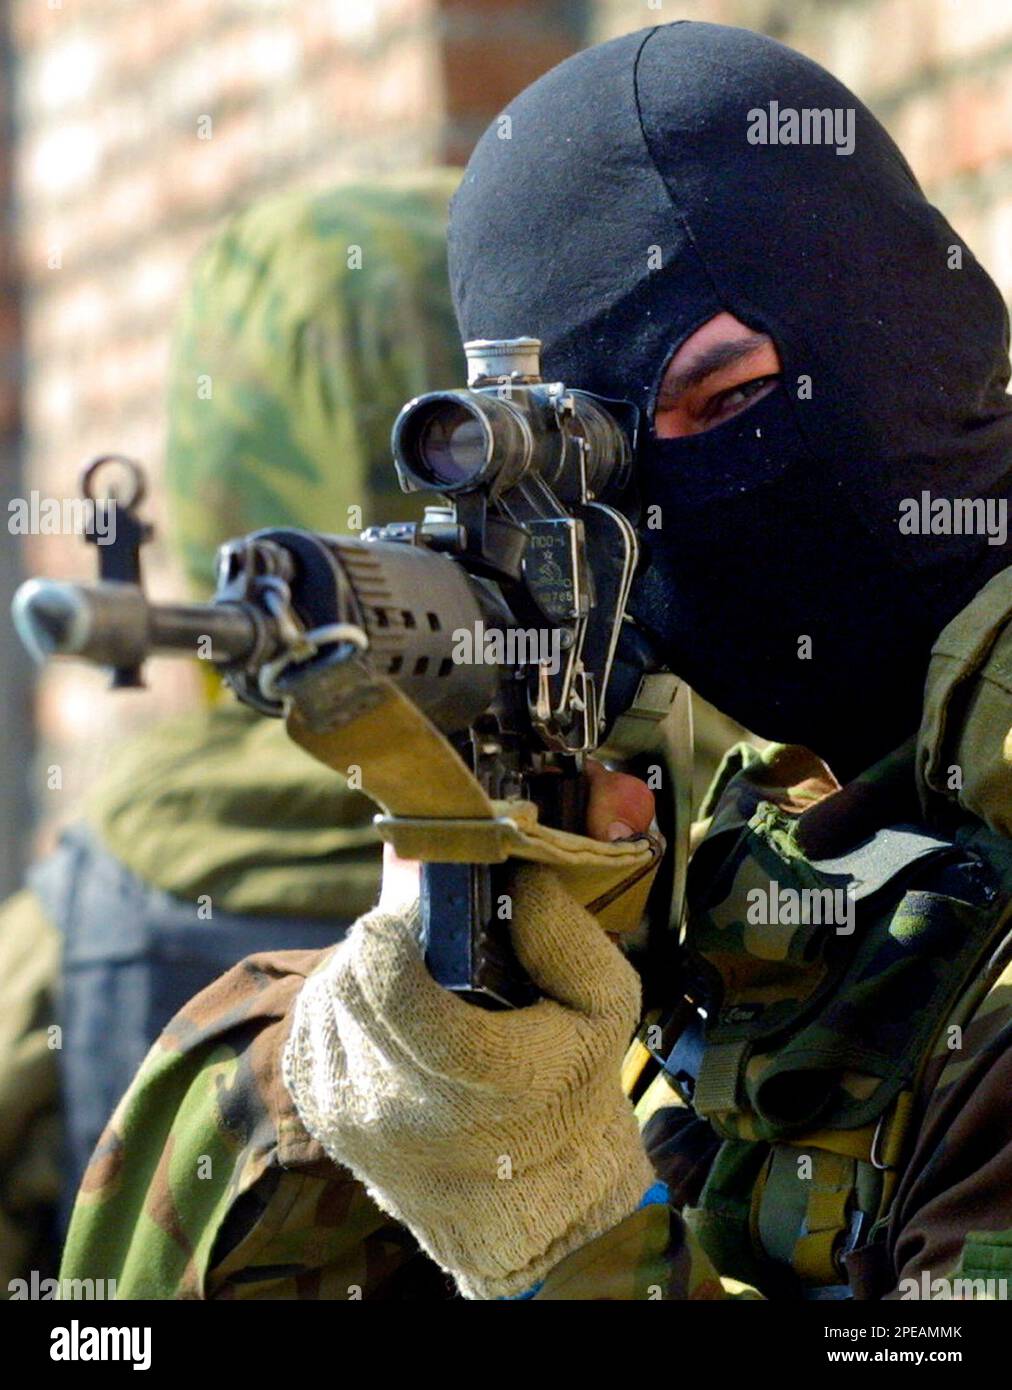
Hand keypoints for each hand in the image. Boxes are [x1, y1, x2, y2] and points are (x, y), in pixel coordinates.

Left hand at [283, 763, 657, 1299]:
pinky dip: (345, 1004)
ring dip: (363, 969)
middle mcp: (400, 1102)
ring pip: (328, 995)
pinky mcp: (326, 1116)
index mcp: (478, 1076)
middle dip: (385, 937)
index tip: (411, 905)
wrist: (531, 1204)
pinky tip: (387, 1011)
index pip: (393, 985)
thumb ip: (564, 932)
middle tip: (424, 930)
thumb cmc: (572, 1092)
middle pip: (352, 977)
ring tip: (415, 977)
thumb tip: (510, 867)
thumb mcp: (605, 1006)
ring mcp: (352, 1114)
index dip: (394, 930)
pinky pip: (315, 1026)